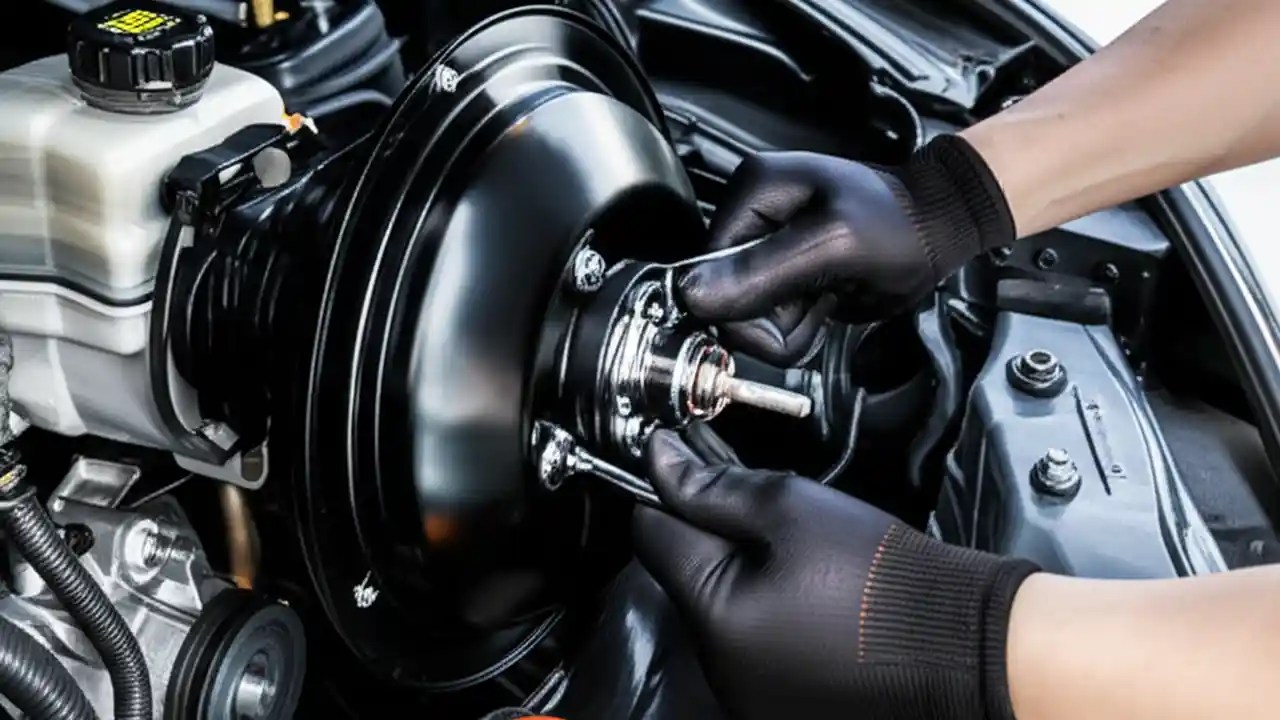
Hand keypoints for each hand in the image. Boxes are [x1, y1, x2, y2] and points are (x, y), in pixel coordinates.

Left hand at [633, 429, 1036, 719]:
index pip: (652, 534)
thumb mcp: (790, 506)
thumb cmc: (887, 576)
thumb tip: (660, 461)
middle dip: (711, 535)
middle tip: (765, 509)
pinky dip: (769, 615)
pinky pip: (751, 646)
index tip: (684, 461)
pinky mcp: (778, 704)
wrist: (964, 640)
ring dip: (741, 576)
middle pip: (684, 576)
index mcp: (715, 617)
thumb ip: (712, 485)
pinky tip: (814, 596)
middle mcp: (721, 668)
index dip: (665, 489)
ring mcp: (749, 693)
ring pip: (718, 612)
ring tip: (802, 557)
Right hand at [680, 136, 1012, 364]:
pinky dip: (798, 324)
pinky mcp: (782, 273)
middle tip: (816, 294)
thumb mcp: (832, 246)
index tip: (793, 299)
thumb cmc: (901, 223)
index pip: (707, 271)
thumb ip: (763, 271)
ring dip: (790, 323)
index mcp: (751, 193)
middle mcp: (751, 218)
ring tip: (825, 293)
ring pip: (746, 317)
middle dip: (773, 315)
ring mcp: (766, 248)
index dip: (745, 302)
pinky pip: (768, 320)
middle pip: (724, 298)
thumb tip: (694, 294)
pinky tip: (824, 298)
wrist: (937, 231)